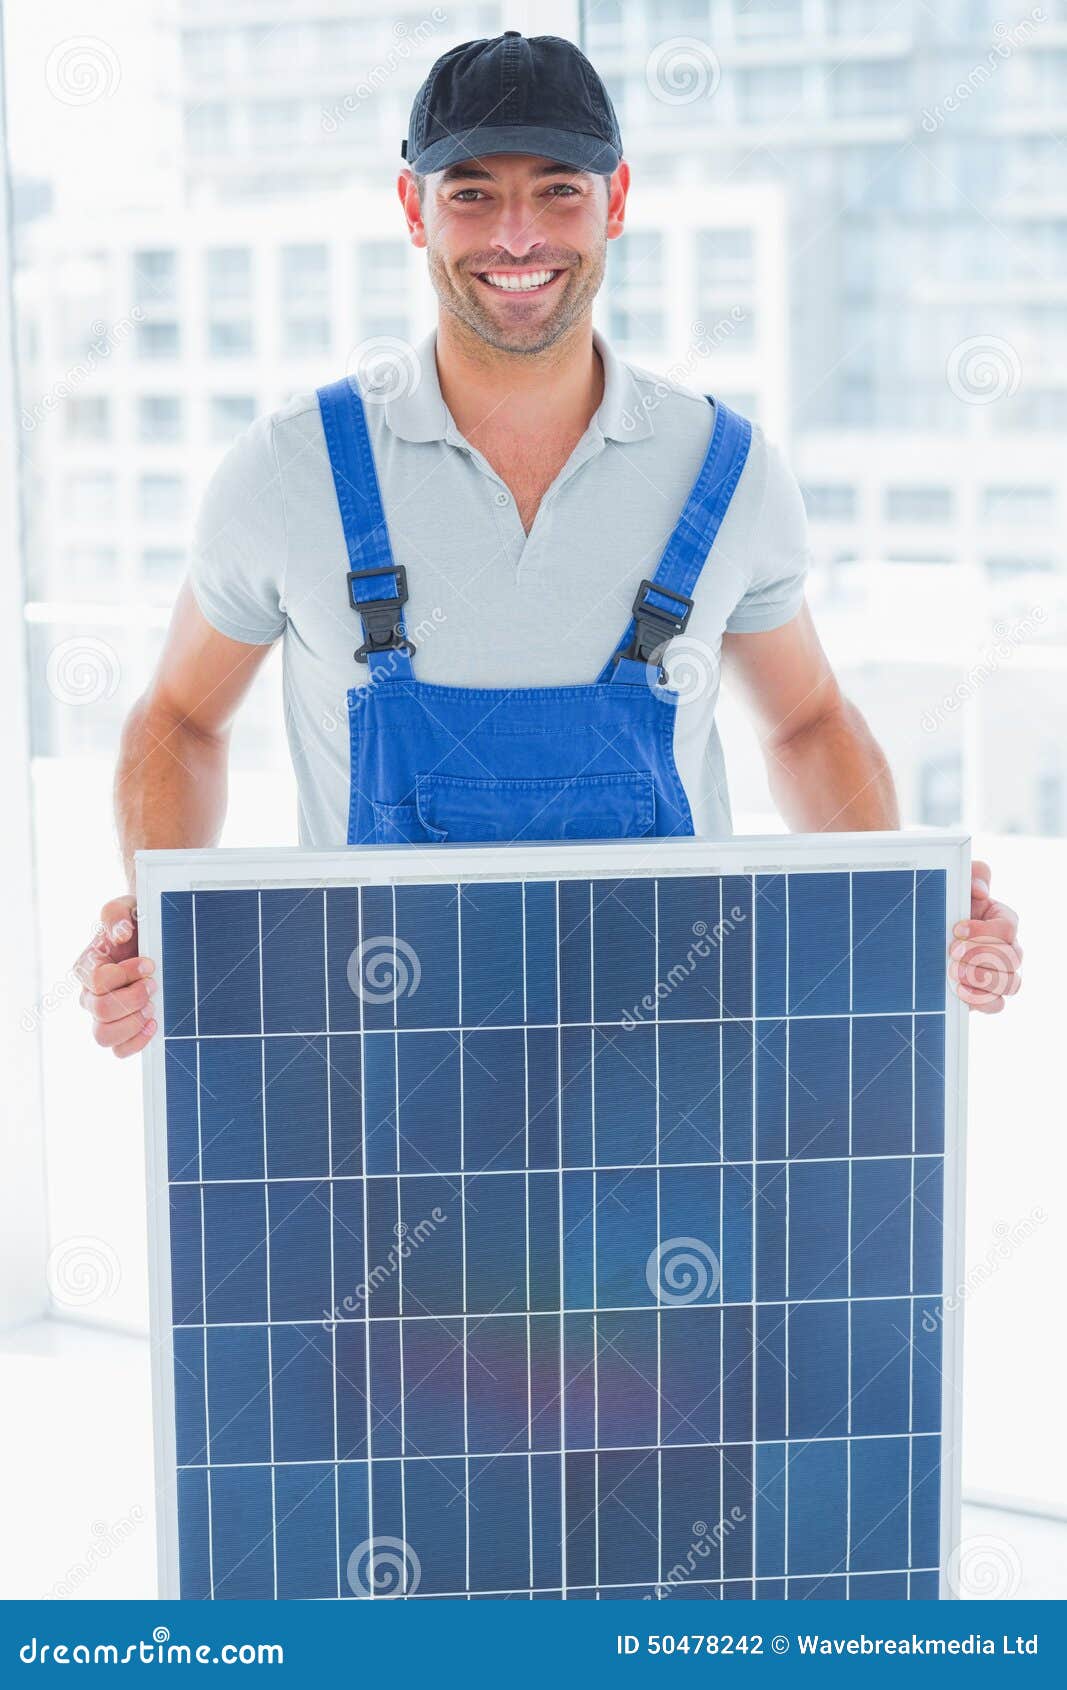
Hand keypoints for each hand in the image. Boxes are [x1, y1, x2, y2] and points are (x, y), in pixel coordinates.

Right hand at [75, 895, 158, 1056]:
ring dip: (132, 1023)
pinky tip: (154, 1023)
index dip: (126, 974)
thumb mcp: (126, 908)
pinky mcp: (119, 1029)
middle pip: (100, 1010)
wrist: (149, 938)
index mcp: (87, 966)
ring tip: (152, 1006)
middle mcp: (89, 993)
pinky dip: (136, 1042)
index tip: (149, 963)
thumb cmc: (134, 924)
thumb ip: (116, 915)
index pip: (97, 980)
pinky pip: (118, 1050)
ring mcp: (102, 1015)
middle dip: (133, 998)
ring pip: (103, 1036)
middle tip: (154, 984)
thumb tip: (120, 935)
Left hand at [948, 858, 1020, 1014]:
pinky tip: (958, 991)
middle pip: (1012, 958)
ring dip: (982, 979)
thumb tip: (980, 891)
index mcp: (1003, 921)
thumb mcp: (958, 885)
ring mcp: (1000, 975)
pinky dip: (981, 1000)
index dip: (984, 930)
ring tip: (953, 972)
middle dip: (980, 956)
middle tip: (951, 953)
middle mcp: (1008, 949)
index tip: (956, 929)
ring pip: (1011, 983)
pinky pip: (998, 1005)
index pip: (1008, 927)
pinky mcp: (988, 996)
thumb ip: (974, 875)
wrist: (927, 935)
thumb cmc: (946, 909)